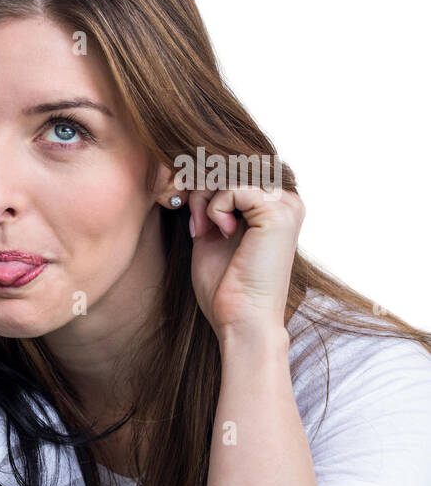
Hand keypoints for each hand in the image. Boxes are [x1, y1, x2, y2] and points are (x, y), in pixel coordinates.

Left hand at [185, 181, 303, 340]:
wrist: (240, 319)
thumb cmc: (226, 287)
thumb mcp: (211, 234)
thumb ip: (210, 203)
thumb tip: (196, 174)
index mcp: (276, 205)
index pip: (235, 169)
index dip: (206, 187)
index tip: (196, 221)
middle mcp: (288, 200)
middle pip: (233, 165)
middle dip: (203, 189)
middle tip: (197, 224)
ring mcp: (287, 205)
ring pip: (232, 172)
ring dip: (206, 198)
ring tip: (205, 229)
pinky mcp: (278, 212)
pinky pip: (233, 186)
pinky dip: (215, 207)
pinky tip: (221, 232)